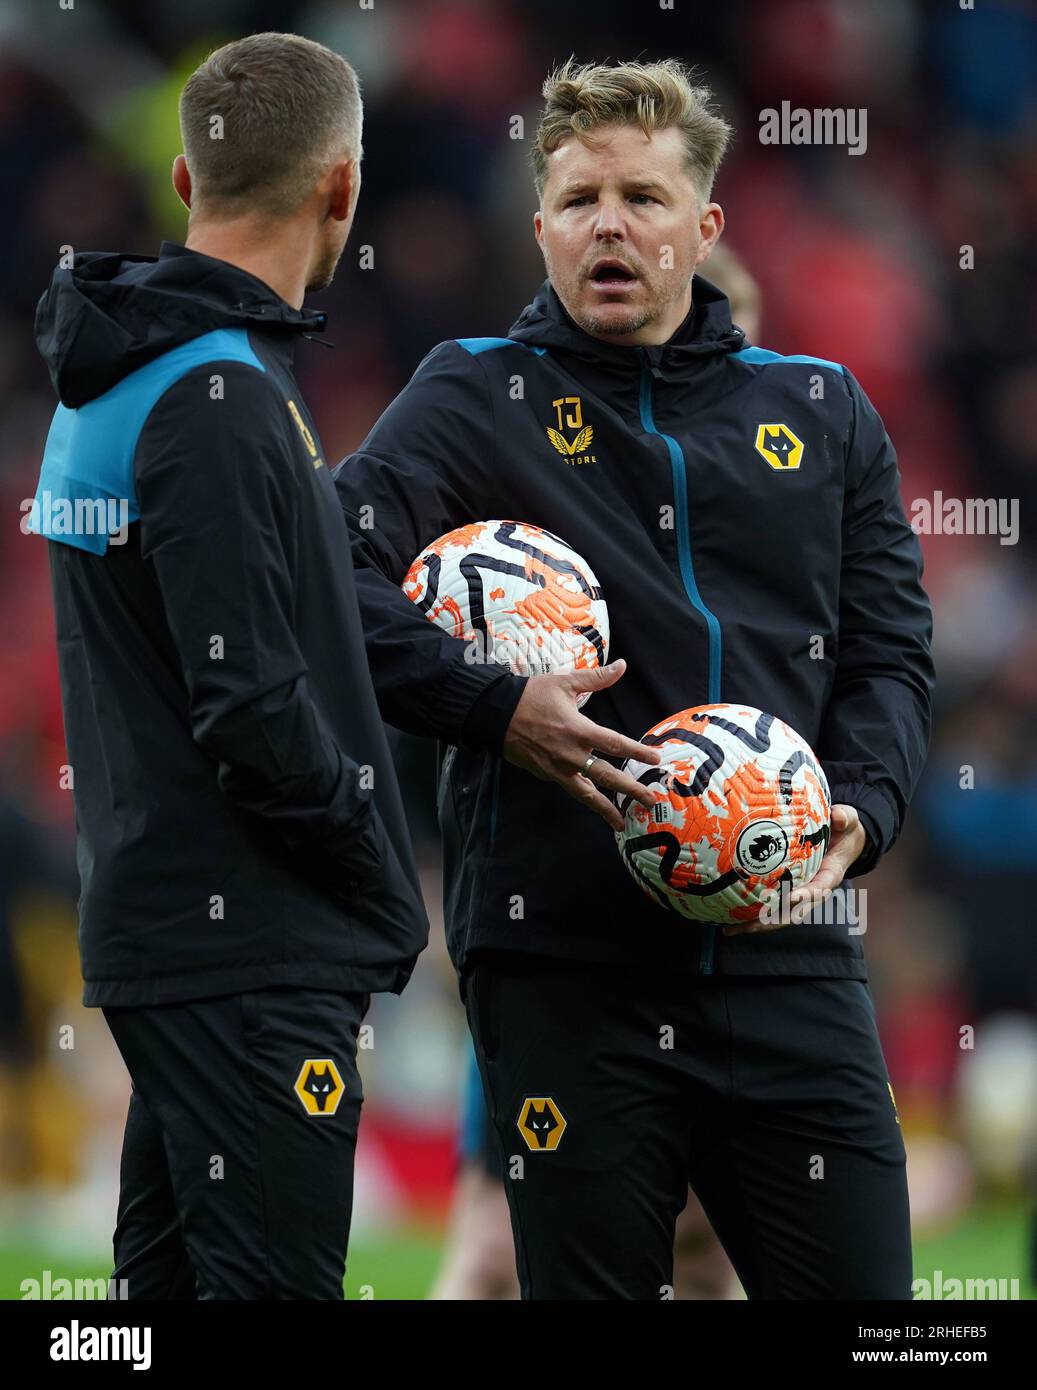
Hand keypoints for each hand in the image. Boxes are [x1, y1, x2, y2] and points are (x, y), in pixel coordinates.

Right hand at [502, 659, 661, 831]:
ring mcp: (556, 769)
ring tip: (620, 822)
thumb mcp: (564, 682)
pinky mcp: (545, 775)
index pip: (615, 744)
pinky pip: (566, 786)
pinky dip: (581, 795)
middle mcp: (570, 755)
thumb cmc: (531, 695)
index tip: (655, 759)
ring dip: (605, 809)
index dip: (638, 752)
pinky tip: (592, 801)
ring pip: (585, 794)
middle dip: (630, 791)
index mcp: (578, 730)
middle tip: (649, 802)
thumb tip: (622, 666)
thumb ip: (596, 678)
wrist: (495, 714)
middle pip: (606, 777)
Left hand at [722, 804, 867, 936]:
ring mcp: (800, 893)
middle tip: (748, 926)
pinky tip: (729, 918)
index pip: (820, 889)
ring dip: (756, 924)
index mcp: (830, 875)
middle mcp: (814, 890)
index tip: (793, 897)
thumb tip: (837, 816)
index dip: (807, 895)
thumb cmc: (844, 829)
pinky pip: (771, 906)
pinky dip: (752, 913)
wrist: (844, 840)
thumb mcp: (847, 821)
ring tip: (730, 930)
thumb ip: (844, 818)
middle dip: (771, 921)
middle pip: (793, 913)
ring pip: (779, 915)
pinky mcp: (788, 891)